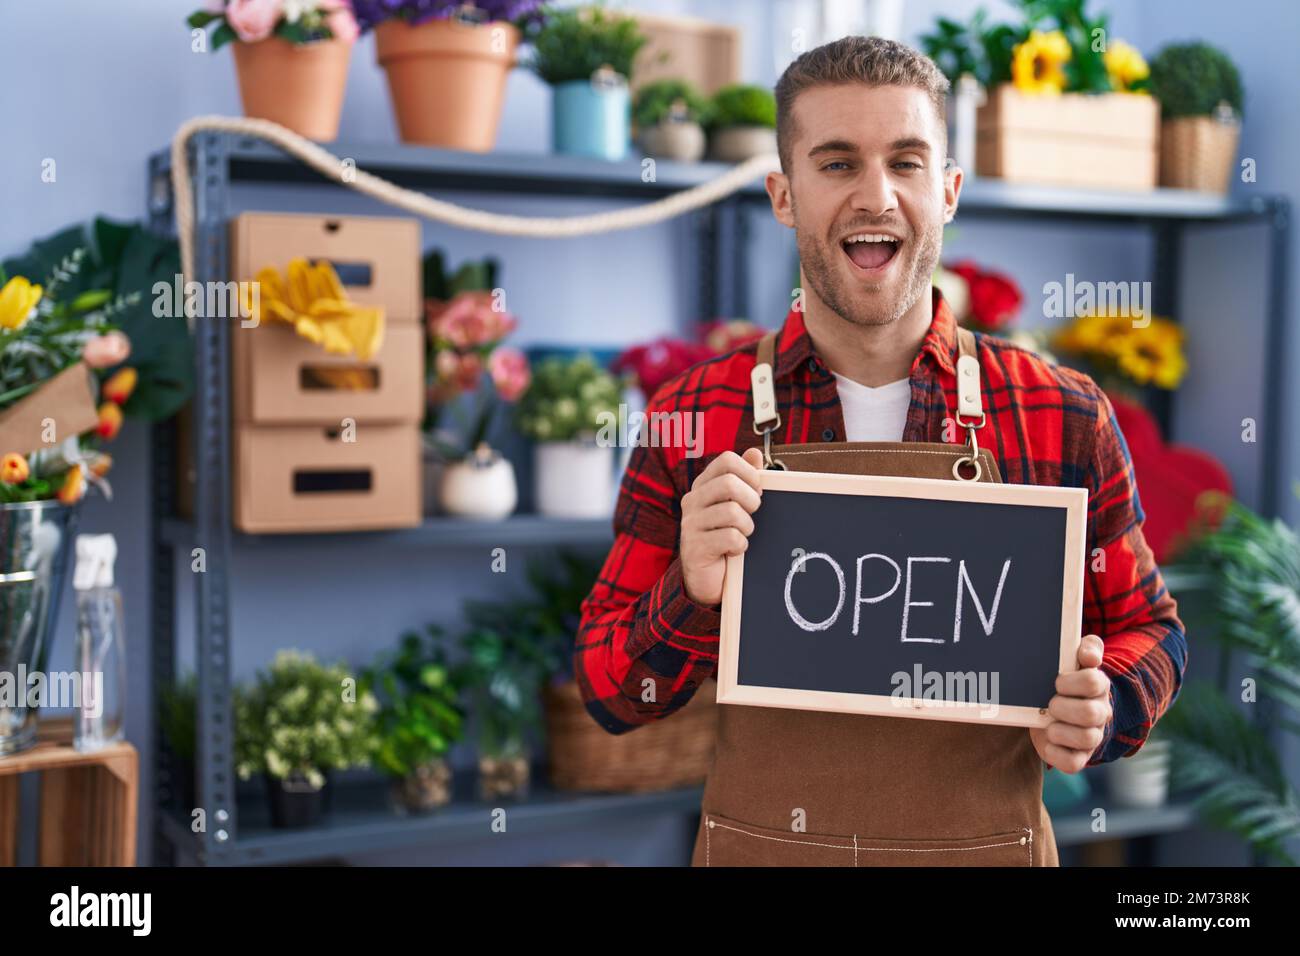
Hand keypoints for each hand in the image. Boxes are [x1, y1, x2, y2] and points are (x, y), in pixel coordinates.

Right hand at [680, 448, 764, 606]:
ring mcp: (691, 524)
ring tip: (741, 535)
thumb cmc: (725, 536)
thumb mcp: (736, 505)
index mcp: (703, 485)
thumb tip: (754, 453)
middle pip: (730, 484)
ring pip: (732, 512)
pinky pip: (731, 538)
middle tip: (751, 515)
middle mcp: (692, 501)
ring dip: (747, 527)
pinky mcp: (695, 547)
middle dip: (751, 501)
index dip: (749, 473)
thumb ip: (744, 478)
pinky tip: (733, 551)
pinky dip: (740, 546)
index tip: (756, 490)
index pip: (727, 460)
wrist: (707, 577)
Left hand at [1029, 634, 1111, 772]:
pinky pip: (1073, 764)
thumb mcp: (1074, 659)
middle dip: (1063, 707)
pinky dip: (1056, 754)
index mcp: (1099, 687)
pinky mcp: (1078, 756)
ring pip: (1086, 739)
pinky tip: (1047, 742)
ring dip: (1059, 731)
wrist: (1055, 709)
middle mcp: (1100, 713)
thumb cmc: (1064, 680)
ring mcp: (1091, 736)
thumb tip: (1089, 656)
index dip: (1071, 682)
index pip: (1094, 682)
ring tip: (1048, 724)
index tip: (1057, 682)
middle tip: (1051, 704)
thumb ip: (1087, 648)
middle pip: (1090, 713)